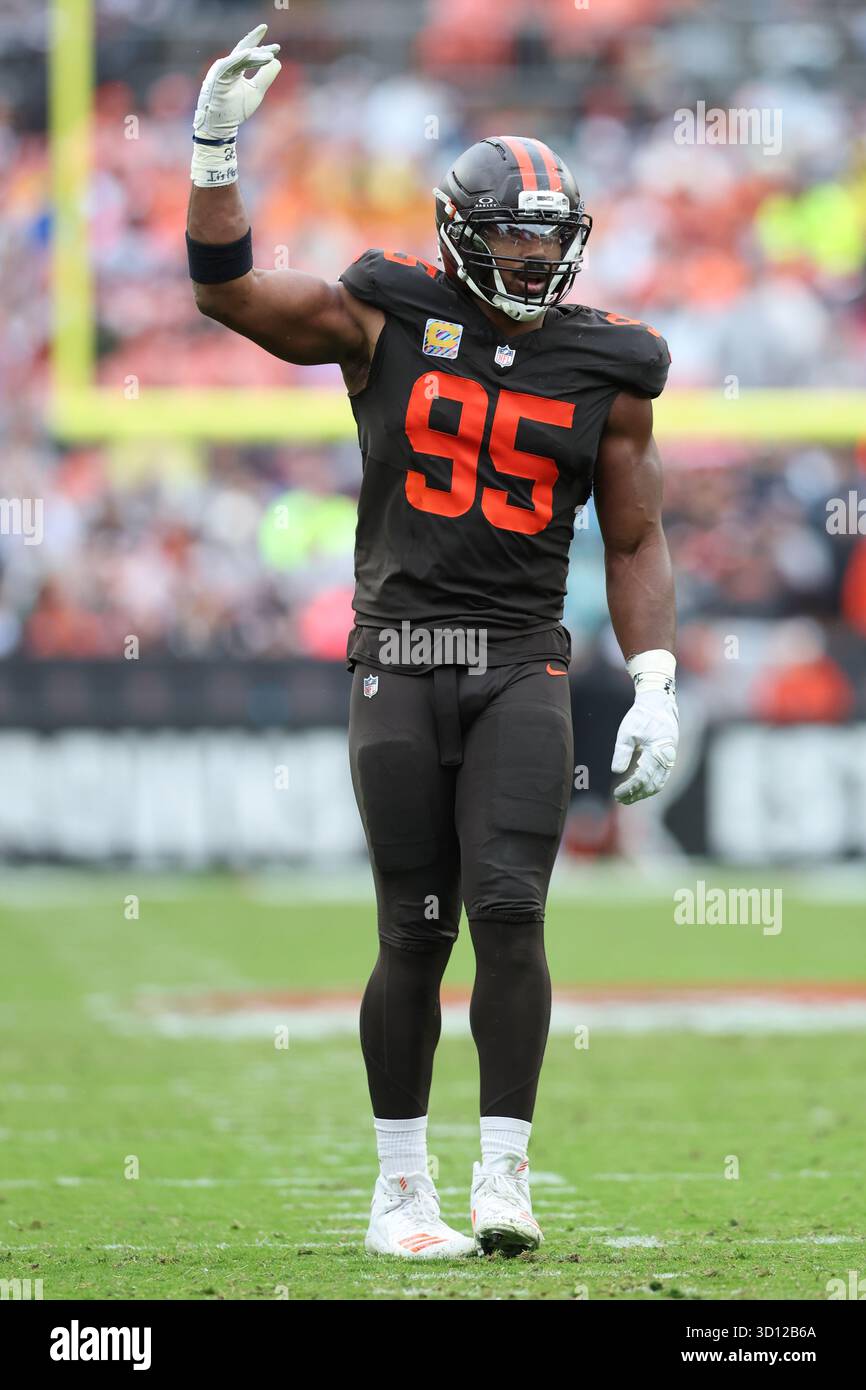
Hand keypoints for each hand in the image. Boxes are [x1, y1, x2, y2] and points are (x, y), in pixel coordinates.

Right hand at [193, 24, 280, 142]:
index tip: (278, 48)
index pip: (249, 53)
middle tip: (265, 28)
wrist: (220, 126)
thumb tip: (277, 61)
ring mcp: (221, 71)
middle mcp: (227, 67)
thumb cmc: (235, 110)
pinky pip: (227, 65)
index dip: (262, 49)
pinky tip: (249, 53)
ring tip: (270, 55)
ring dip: (254, 55)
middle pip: (242, 48)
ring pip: (239, 58)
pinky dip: (237, 59)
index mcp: (236, 69)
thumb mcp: (256, 91)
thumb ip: (265, 77)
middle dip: (254, 38)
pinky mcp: (215, 78)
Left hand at [611, 687, 678, 804]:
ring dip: (643, 793)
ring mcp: (669, 759)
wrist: (659, 704)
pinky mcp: (668, 758)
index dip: (629, 788)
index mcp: (657, 752)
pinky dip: (650, 786)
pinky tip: (637, 788)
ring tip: (627, 797)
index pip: (642, 778)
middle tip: (620, 799)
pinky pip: (661, 777)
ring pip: (659, 784)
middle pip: (652, 785)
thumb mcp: (627, 732)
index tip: (616, 794)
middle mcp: (667, 758)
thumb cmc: (641, 717)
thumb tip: (617, 771)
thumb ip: (622, 752)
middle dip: (636, 794)